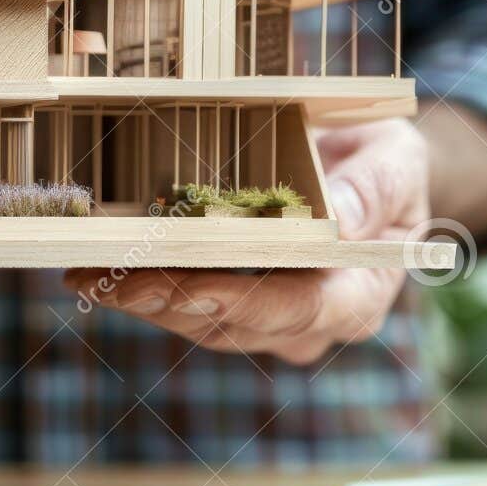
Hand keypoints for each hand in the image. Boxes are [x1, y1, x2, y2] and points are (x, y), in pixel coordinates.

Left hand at [63, 117, 429, 364]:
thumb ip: (373, 189)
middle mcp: (311, 323)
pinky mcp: (233, 307)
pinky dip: (139, 290)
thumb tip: (342, 217)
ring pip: (197, 323)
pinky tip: (94, 273)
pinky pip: (182, 307)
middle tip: (115, 282)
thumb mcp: (396, 160)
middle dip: (170, 303)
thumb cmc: (386, 165)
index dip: (240, 301)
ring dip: (142, 301)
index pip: (298, 309)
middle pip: (233, 324)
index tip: (188, 288)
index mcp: (358, 296)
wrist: (369, 174)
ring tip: (89, 275)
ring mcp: (268, 323)